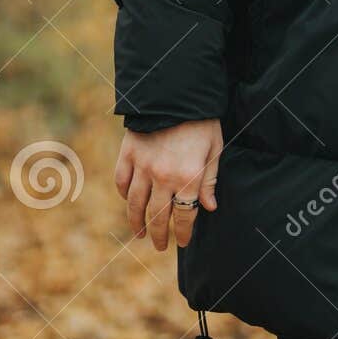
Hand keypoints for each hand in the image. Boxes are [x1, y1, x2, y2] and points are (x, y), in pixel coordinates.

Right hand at [115, 119, 222, 251]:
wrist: (177, 92)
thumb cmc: (202, 120)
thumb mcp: (215, 149)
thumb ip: (210, 180)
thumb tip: (209, 208)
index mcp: (188, 177)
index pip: (184, 215)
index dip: (184, 232)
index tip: (183, 242)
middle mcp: (163, 177)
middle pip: (158, 216)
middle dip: (160, 235)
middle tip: (160, 246)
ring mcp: (142, 166)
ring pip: (135, 204)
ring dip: (137, 222)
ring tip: (140, 234)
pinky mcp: (128, 154)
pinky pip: (121, 181)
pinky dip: (123, 194)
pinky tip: (128, 202)